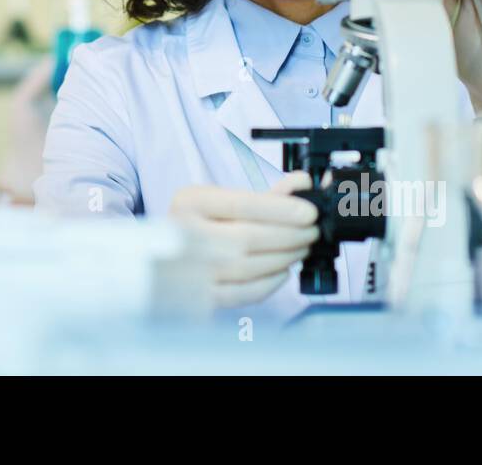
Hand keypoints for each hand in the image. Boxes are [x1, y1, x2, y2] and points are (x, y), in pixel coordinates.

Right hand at [170, 172, 318, 308]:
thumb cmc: (204, 225)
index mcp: (190, 202)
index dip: (279, 209)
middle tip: (311, 232)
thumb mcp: (226, 200)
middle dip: (288, 236)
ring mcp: (189, 268)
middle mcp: (184, 234)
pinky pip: (240, 293)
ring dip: (283, 258)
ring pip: (245, 266)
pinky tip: (283, 271)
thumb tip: (304, 184)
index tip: (308, 213)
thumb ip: (267, 194)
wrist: (170, 258)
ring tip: (301, 249)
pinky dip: (268, 284)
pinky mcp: (199, 296)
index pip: (240, 204)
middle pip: (245, 237)